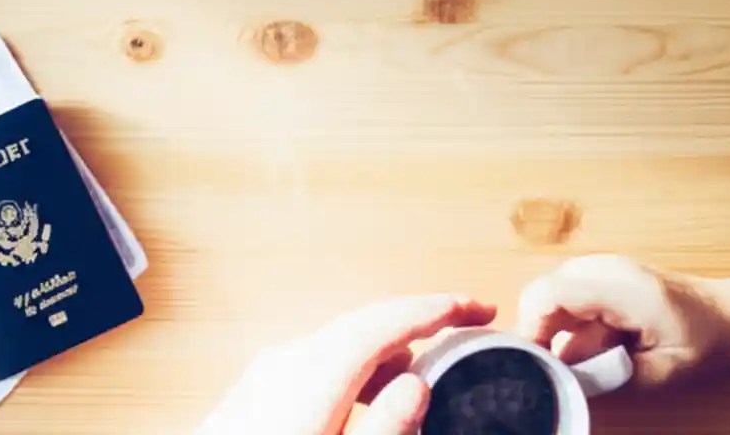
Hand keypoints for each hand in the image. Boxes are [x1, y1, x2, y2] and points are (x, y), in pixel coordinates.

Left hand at [196, 295, 496, 434]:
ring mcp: (265, 375)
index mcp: (311, 378)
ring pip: (340, 342)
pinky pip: (317, 360)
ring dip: (386, 348)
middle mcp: (285, 363)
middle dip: (417, 321)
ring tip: (428, 367)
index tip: (474, 307)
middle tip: (465, 323)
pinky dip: (355, 365)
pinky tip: (369, 391)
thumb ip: (383, 429)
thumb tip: (415, 386)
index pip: (382, 324)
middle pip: (363, 325)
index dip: (434, 310)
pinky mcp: (255, 392)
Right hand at [518, 255, 729, 386]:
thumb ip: (612, 377)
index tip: (533, 360)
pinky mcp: (598, 272)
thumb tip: (567, 380)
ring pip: (549, 295)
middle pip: (540, 293)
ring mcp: (600, 266)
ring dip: (553, 328)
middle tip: (553, 365)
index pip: (550, 295)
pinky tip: (592, 341)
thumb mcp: (664, 370)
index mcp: (622, 290)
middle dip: (538, 331)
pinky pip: (564, 295)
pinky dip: (566, 322)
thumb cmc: (705, 340)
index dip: (530, 328)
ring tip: (582, 356)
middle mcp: (604, 268)